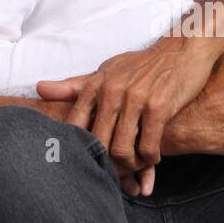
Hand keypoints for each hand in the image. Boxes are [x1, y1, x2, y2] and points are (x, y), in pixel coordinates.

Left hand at [36, 33, 221, 175]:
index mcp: (96, 85)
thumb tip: (39, 88)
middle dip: (106, 165)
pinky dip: (150, 160)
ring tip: (135, 166)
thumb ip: (75, 85)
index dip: (78, 151)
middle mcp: (112, 92)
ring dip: (129, 166)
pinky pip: (148, 147)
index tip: (84, 163)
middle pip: (98, 145)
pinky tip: (153, 159)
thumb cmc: (143, 64)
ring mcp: (136, 99)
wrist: (184, 47)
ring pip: (122, 150)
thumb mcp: (107, 70)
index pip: (75, 127)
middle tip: (115, 174)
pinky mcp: (159, 107)